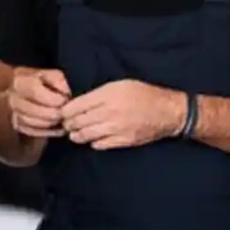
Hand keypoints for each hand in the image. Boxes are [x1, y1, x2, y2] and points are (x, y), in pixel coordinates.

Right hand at [8, 68, 71, 137]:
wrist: (25, 89)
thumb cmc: (42, 81)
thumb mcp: (51, 74)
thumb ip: (58, 81)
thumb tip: (65, 93)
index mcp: (20, 82)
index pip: (34, 91)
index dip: (52, 97)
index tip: (65, 99)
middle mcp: (13, 99)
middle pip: (33, 110)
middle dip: (53, 112)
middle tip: (66, 112)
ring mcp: (14, 114)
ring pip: (33, 123)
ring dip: (51, 123)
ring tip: (63, 119)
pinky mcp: (18, 126)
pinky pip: (33, 132)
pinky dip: (48, 131)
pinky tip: (60, 128)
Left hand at [59, 80, 184, 150]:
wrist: (167, 111)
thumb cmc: (144, 94)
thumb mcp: (121, 84)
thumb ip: (99, 93)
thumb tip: (79, 102)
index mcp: (108, 94)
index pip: (76, 106)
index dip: (65, 111)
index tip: (62, 112)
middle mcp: (110, 112)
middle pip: (77, 122)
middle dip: (68, 124)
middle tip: (66, 123)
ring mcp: (115, 128)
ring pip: (85, 135)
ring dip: (77, 135)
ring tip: (75, 132)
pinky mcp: (122, 141)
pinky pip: (98, 145)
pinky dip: (92, 142)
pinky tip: (93, 137)